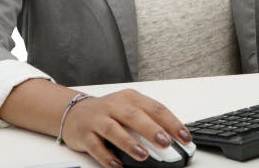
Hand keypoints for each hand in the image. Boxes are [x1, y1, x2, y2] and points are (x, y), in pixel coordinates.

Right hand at [61, 89, 192, 167]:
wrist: (73, 112)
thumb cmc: (108, 112)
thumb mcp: (129, 108)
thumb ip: (148, 120)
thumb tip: (172, 137)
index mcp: (130, 98)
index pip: (155, 108)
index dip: (172, 122)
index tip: (185, 136)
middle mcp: (114, 106)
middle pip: (134, 116)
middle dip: (151, 130)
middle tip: (165, 142)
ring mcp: (98, 120)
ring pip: (114, 130)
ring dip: (129, 143)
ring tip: (143, 155)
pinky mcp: (85, 134)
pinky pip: (96, 147)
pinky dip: (107, 157)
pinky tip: (117, 165)